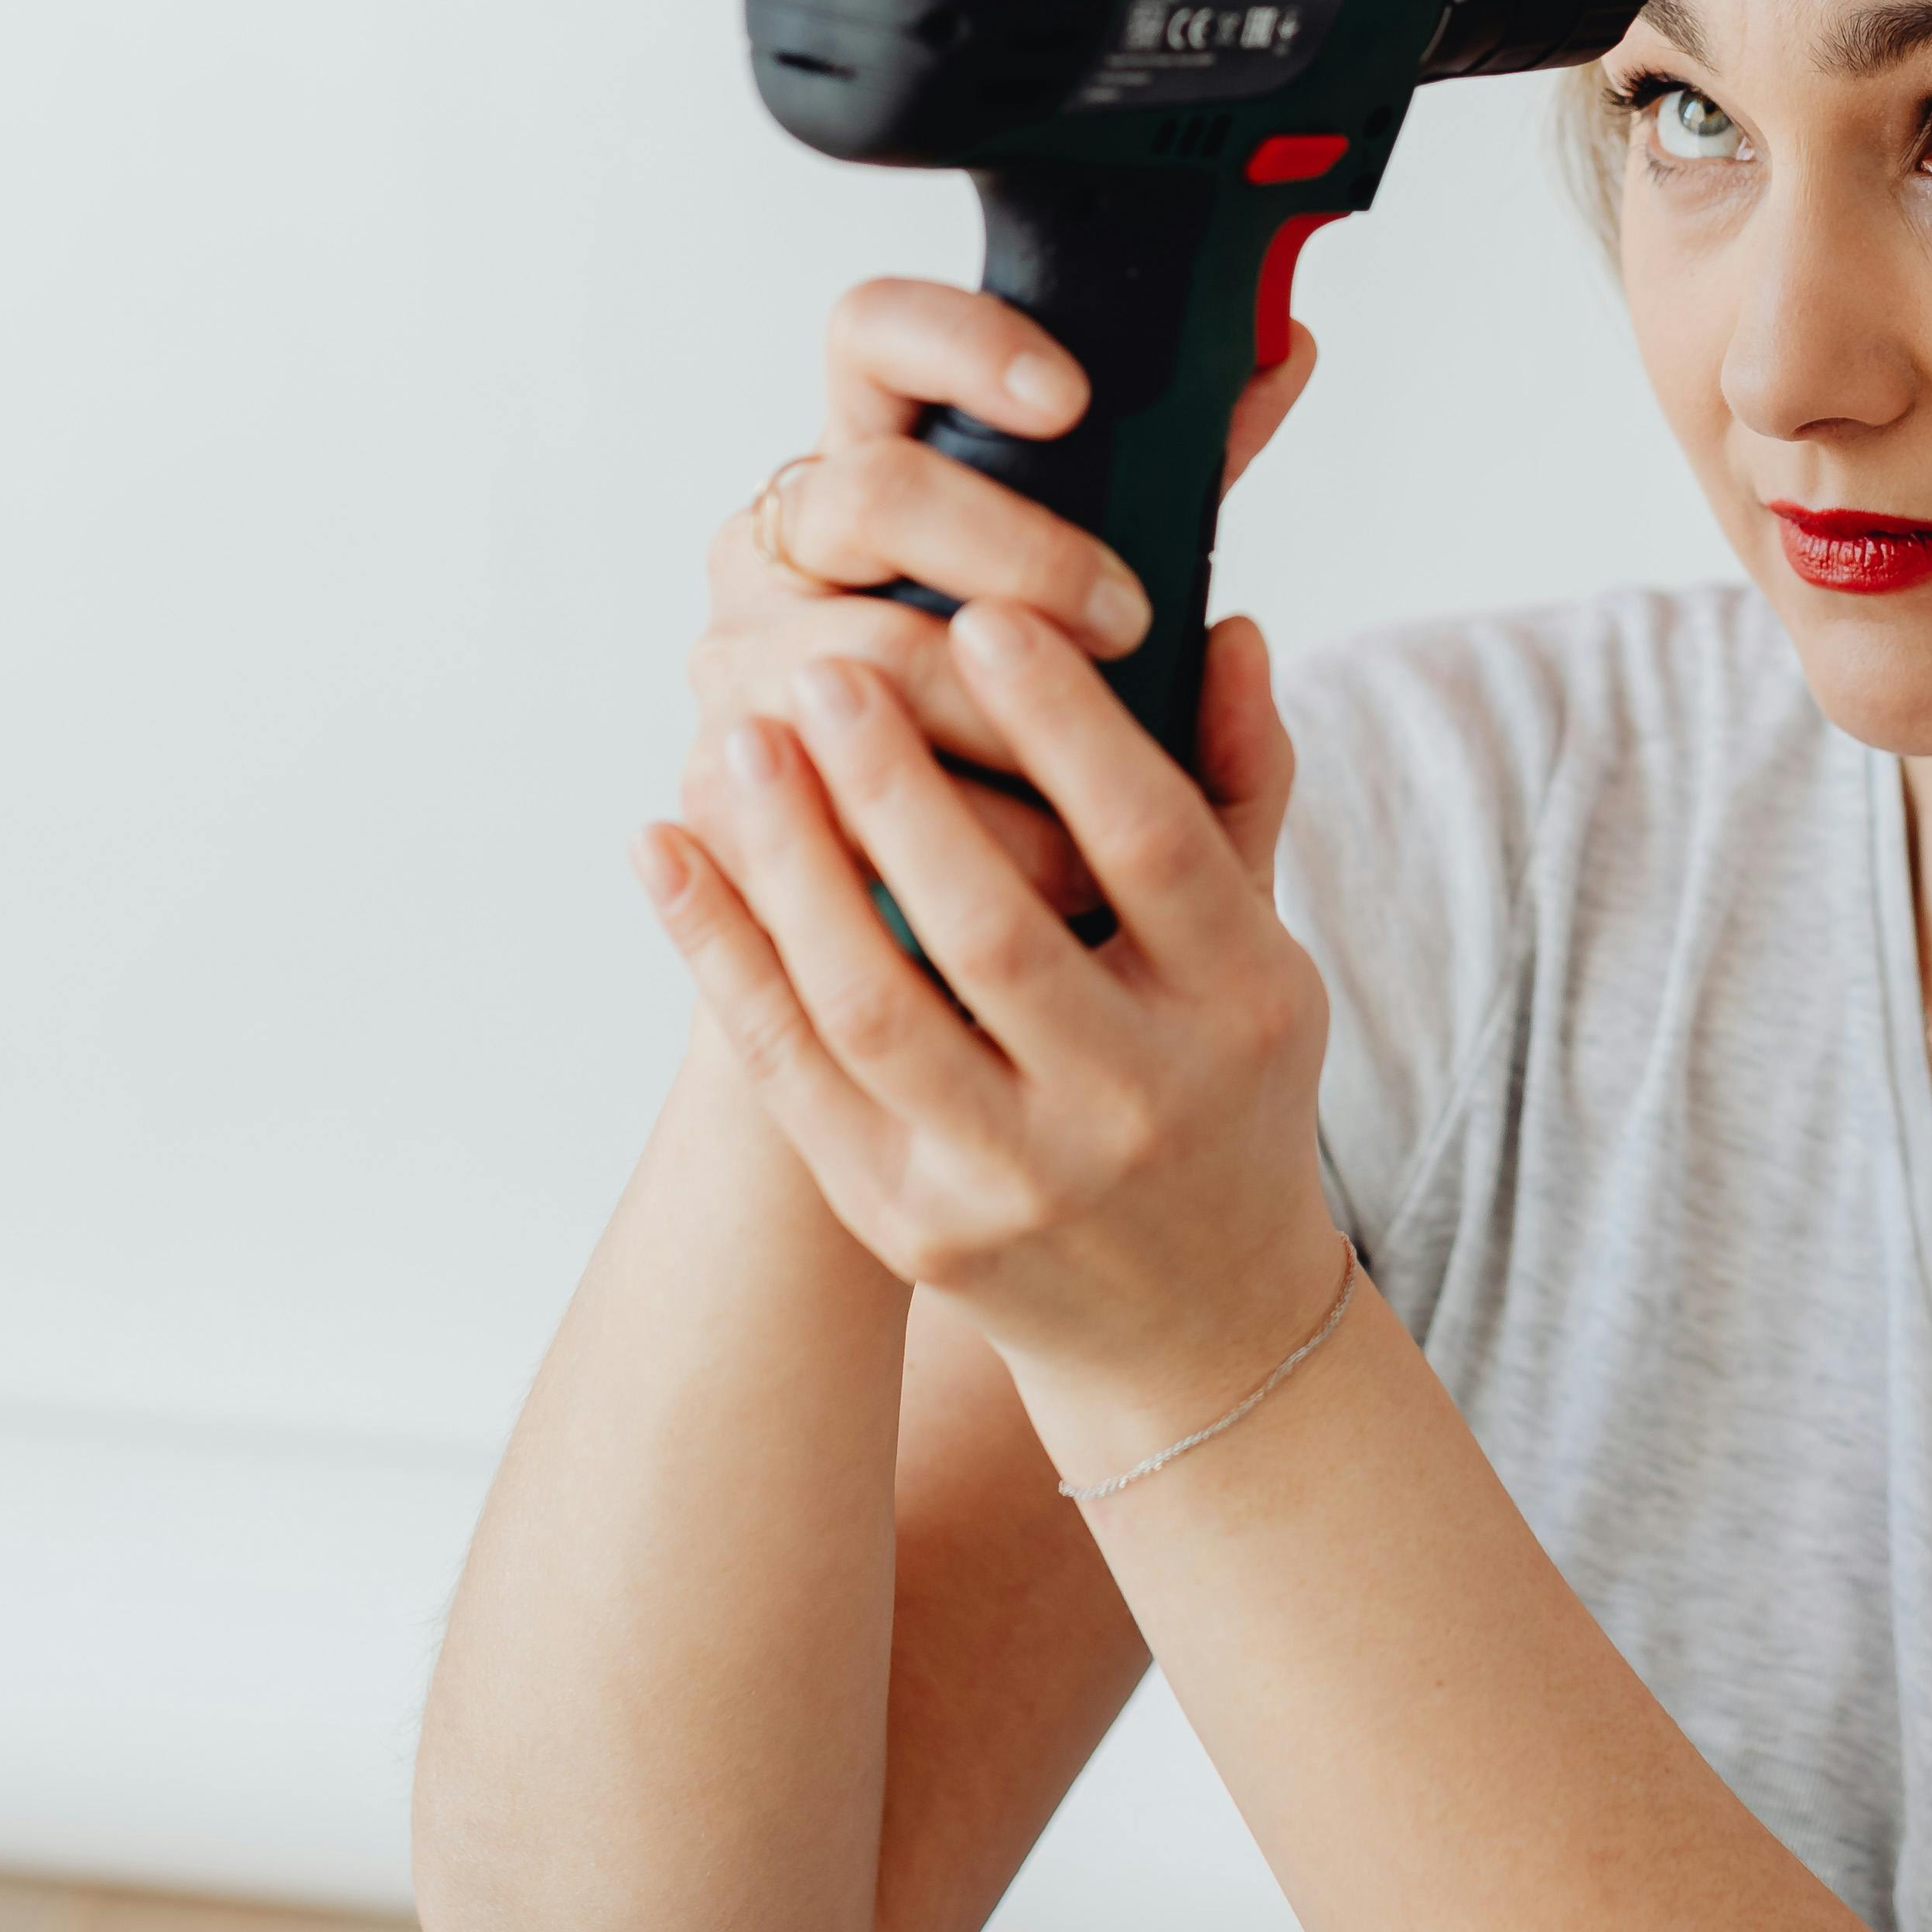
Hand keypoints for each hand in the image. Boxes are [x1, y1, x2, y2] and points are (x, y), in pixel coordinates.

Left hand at [638, 604, 1341, 1449]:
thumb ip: (1238, 781)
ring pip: (874, 1005)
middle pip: (998, 928)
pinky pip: (793, 1072)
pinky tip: (668, 852)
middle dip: (901, 790)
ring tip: (738, 742)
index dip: (1070, 729)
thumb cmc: (1221, 1079)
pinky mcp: (909, 1224)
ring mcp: (1015, 1176)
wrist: (1194, 1317)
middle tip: (828, 669)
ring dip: (791, 865)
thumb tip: (1221, 625)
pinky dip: (720, 957)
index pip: (1152, 844)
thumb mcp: (1263, 943)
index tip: (991, 614)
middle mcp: (1135, 1101)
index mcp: (1241, 1004)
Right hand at [688, 279, 1316, 915]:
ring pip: (862, 653)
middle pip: (874, 490)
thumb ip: (1183, 473)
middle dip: (1021, 555)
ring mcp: (734, 654)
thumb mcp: (1115, 593)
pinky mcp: (716, 778)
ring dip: (1002, 719)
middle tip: (1127, 620)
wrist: (947, 911)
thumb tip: (1287, 346)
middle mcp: (778, 542)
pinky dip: (962, 828)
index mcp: (865, 460)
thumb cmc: (1036, 717)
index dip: (962, 347)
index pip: (875, 333)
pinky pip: (835, 788)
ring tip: (1107, 773)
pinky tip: (1046, 859)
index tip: (1071, 399)